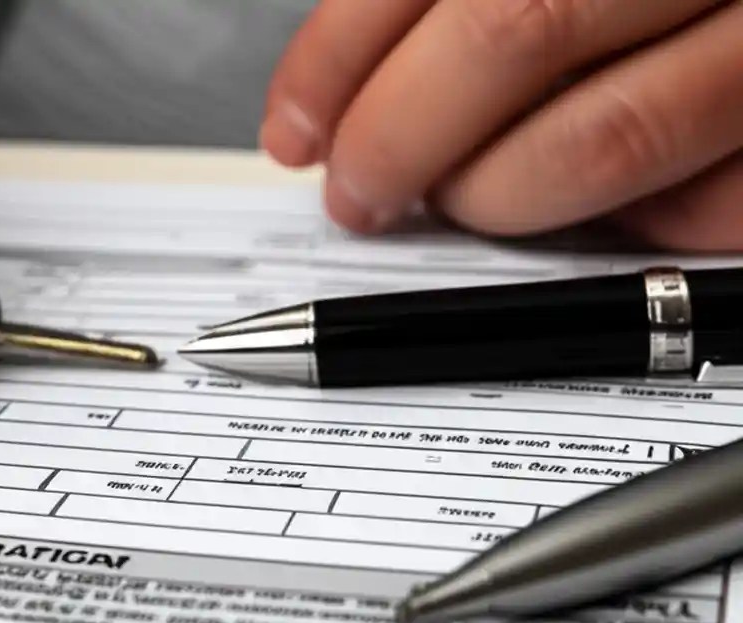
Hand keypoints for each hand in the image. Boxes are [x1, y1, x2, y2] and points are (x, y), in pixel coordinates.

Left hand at [261, 0, 742, 249]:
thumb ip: (459, 4)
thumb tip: (344, 98)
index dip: (338, 60)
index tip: (296, 130)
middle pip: (515, 30)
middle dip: (400, 139)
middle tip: (361, 193)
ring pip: (610, 135)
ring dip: (500, 197)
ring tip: (465, 203)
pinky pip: (716, 206)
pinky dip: (635, 227)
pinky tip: (600, 213)